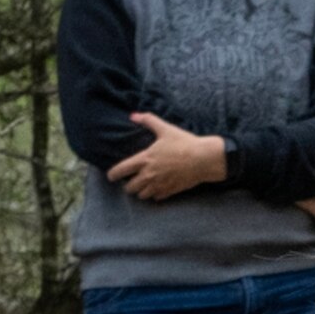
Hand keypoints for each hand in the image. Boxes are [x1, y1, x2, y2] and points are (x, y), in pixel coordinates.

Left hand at [108, 111, 228, 200]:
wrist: (204, 159)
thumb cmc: (184, 143)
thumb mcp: (165, 129)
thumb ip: (148, 120)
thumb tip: (133, 115)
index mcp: (145, 159)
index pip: (121, 170)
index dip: (112, 174)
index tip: (110, 176)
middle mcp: (149, 175)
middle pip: (130, 187)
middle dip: (128, 185)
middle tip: (130, 182)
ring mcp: (160, 184)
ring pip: (142, 195)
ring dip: (141, 192)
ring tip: (143, 187)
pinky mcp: (171, 191)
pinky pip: (157, 198)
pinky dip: (155, 195)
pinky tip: (157, 189)